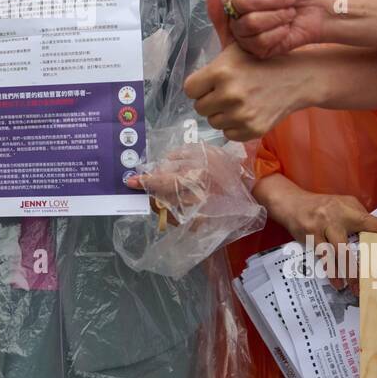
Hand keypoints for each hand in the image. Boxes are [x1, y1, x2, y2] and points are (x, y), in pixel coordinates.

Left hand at [125, 145, 247, 219]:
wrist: (246, 190)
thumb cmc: (225, 168)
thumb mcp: (204, 152)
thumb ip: (180, 156)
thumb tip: (160, 165)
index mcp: (194, 179)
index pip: (161, 182)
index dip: (144, 182)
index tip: (130, 181)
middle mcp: (192, 200)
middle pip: (159, 198)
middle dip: (151, 191)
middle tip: (147, 182)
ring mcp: (194, 216)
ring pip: (164, 210)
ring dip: (159, 200)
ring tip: (162, 190)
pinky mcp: (196, 225)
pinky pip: (174, 217)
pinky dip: (169, 208)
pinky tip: (175, 200)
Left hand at [185, 42, 317, 140]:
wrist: (297, 78)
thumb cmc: (262, 59)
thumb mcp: (239, 40)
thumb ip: (220, 21)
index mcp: (221, 71)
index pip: (190, 89)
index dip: (200, 85)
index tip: (212, 81)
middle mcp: (229, 94)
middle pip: (200, 107)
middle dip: (211, 99)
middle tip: (228, 90)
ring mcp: (242, 114)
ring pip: (214, 121)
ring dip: (223, 113)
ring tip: (240, 99)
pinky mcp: (252, 129)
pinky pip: (229, 133)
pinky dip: (236, 125)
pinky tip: (249, 110)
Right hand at [222, 0, 329, 57]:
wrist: (317, 11)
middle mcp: (234, 10)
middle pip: (243, 4)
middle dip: (275, 0)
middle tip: (288, 0)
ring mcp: (242, 31)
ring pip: (251, 23)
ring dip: (278, 17)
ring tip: (288, 15)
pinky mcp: (254, 49)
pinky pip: (260, 42)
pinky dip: (279, 34)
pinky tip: (286, 30)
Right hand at [269, 188, 376, 289]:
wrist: (291, 202)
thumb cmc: (323, 205)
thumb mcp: (342, 204)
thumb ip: (359, 217)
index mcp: (346, 209)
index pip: (368, 220)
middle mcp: (332, 218)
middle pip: (346, 245)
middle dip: (356, 265)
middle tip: (369, 281)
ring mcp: (318, 228)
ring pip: (332, 255)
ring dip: (342, 273)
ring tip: (352, 288)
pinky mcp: (308, 237)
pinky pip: (321, 257)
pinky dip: (329, 270)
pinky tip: (335, 281)